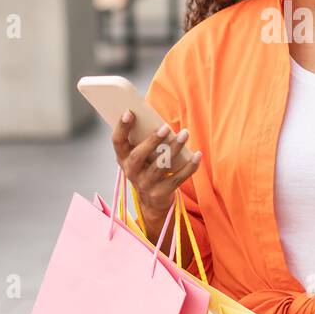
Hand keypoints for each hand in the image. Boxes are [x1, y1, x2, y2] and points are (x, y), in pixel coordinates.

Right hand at [111, 111, 201, 233]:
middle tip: (166, 127)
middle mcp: (131, 172)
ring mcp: (145, 185)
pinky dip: (189, 167)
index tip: (130, 112)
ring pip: (160, 166)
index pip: (117, 141)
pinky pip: (177, 178)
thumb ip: (145, 139)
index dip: (121, 127)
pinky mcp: (160, 193)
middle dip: (152, 140)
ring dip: (173, 148)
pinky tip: (197, 155)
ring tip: (184, 134)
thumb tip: (160, 120)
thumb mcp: (141, 155)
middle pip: (138, 156)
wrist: (152, 201)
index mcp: (122, 158)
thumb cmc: (148, 167)